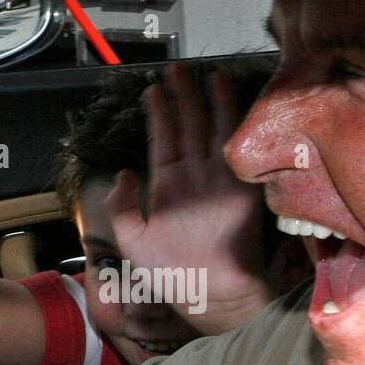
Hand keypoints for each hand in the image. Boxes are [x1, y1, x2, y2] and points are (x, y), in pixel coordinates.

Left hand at [106, 63, 271, 334]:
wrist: (210, 295)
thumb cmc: (171, 275)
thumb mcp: (133, 241)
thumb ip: (123, 207)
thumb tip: (124, 173)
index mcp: (169, 188)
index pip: (163, 141)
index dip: (159, 115)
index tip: (153, 89)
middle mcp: (193, 178)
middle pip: (188, 128)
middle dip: (183, 98)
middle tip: (178, 69)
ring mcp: (218, 180)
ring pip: (211, 130)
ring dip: (206, 102)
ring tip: (201, 74)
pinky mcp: (242, 186)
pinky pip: (236, 147)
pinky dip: (233, 121)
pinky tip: (229, 98)